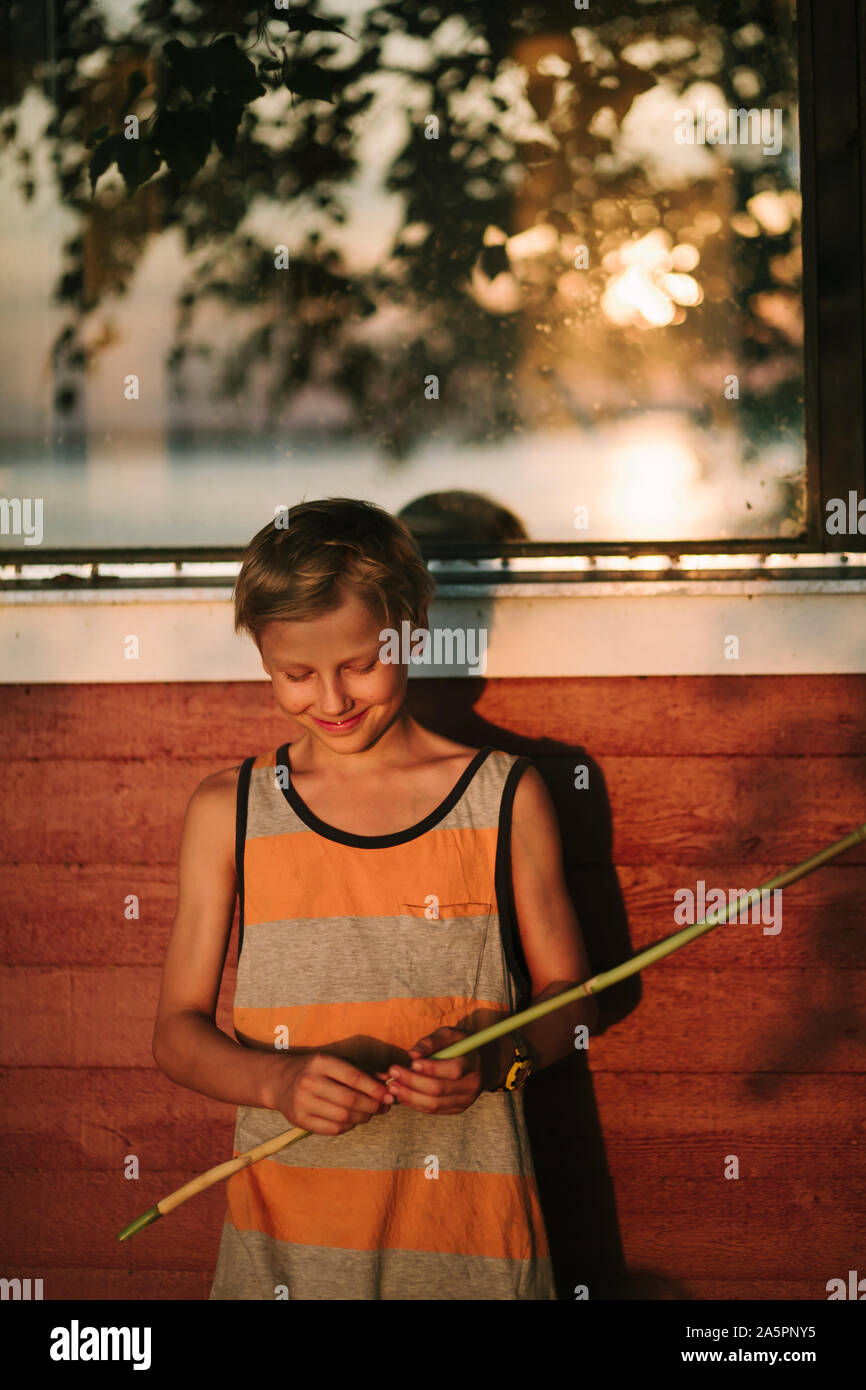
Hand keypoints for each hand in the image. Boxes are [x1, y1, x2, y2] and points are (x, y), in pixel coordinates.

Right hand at [269, 1052, 392, 1135]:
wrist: (279, 1081)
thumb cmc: (315, 1069)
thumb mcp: (336, 1062)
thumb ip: (363, 1070)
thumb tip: (389, 1080)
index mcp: (320, 1062)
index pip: (354, 1077)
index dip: (374, 1089)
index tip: (389, 1095)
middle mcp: (309, 1082)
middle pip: (349, 1100)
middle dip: (372, 1106)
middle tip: (384, 1107)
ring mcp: (302, 1102)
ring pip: (342, 1117)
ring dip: (362, 1117)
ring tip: (370, 1113)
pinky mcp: (299, 1120)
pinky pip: (332, 1129)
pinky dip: (348, 1126)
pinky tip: (353, 1120)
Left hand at [374, 1027, 483, 1115]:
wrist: (485, 1065)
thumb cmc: (462, 1045)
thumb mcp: (451, 1034)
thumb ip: (432, 1041)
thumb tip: (412, 1053)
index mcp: (473, 1064)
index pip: (453, 1071)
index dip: (431, 1068)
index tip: (412, 1062)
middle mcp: (471, 1085)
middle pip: (439, 1090)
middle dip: (412, 1082)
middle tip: (393, 1072)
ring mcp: (465, 1101)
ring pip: (434, 1104)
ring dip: (409, 1096)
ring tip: (393, 1086)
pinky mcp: (457, 1109)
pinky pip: (433, 1110)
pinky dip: (415, 1104)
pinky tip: (402, 1094)